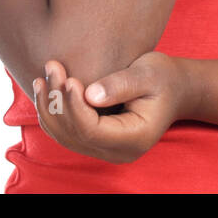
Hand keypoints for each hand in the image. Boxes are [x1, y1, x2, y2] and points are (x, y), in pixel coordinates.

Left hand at [31, 52, 196, 163]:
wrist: (173, 89)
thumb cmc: (162, 78)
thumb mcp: (148, 74)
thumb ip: (121, 85)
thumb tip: (91, 95)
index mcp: (135, 138)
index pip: (92, 130)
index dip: (74, 106)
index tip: (69, 78)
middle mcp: (118, 151)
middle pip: (74, 135)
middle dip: (57, 101)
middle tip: (52, 66)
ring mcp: (105, 149)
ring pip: (64, 136)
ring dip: (49, 106)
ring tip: (43, 75)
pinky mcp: (95, 140)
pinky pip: (65, 132)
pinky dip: (52, 112)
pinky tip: (45, 88)